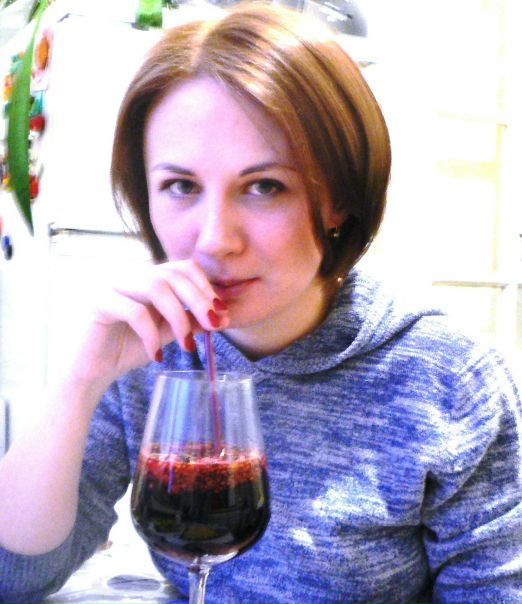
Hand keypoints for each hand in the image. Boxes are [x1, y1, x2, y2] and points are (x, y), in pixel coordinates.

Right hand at [66, 259, 228, 390]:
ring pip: (155, 287)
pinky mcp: (99, 302)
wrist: (92, 370)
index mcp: (149, 278)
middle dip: (199, 301)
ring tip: (187, 345)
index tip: (221, 313)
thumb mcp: (167, 333)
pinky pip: (134, 312)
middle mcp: (132, 275)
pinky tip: (157, 355)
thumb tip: (222, 317)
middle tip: (214, 325)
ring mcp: (113, 285)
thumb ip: (190, 321)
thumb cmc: (128, 348)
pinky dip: (151, 335)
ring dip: (178, 316)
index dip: (205, 287)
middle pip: (172, 275)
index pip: (183, 268)